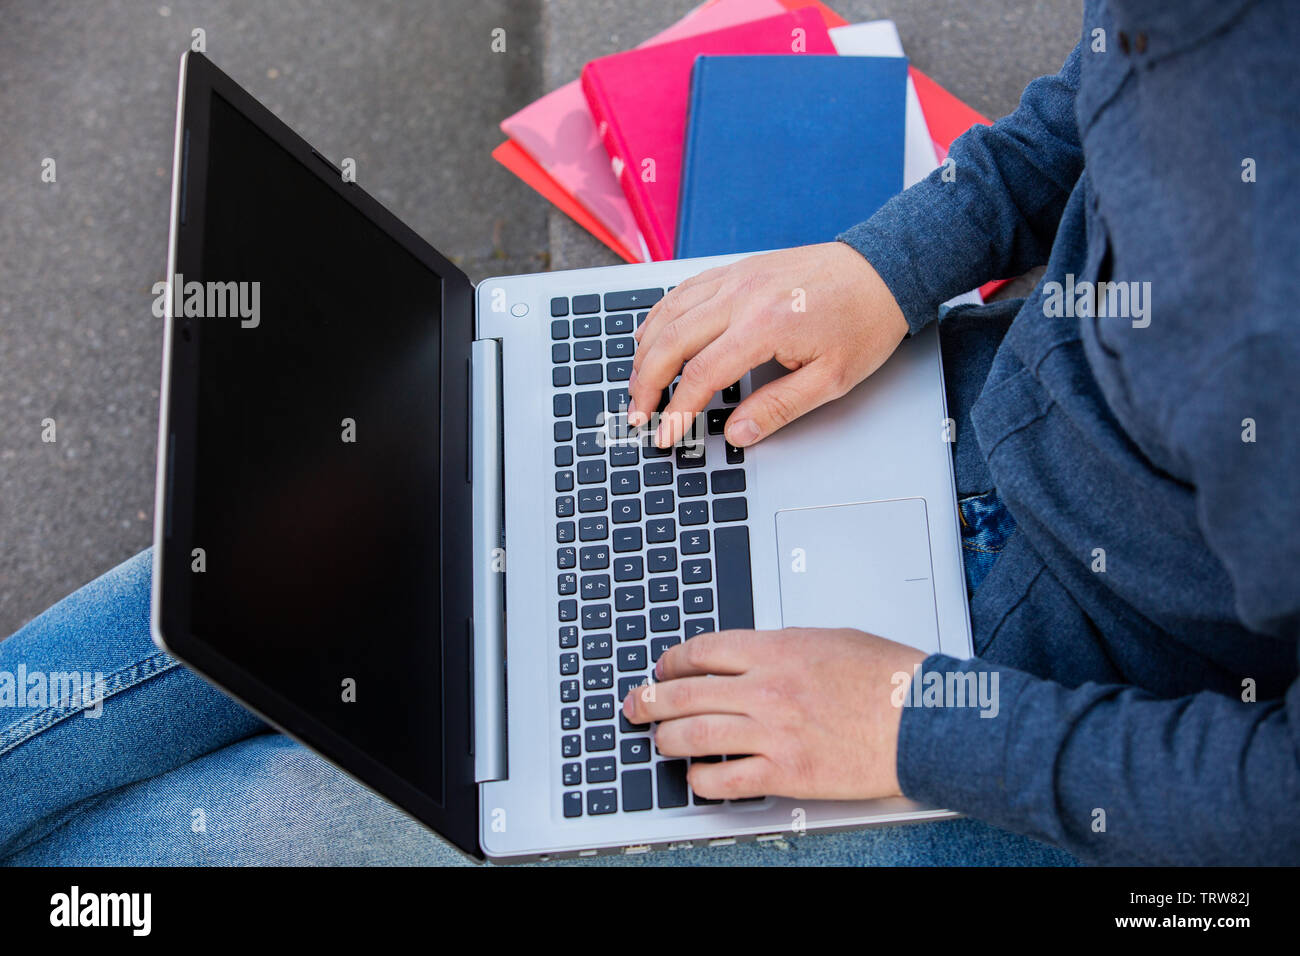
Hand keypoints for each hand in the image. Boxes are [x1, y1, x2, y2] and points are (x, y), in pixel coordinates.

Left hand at [622, 628, 926, 800]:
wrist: (925, 720)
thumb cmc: (889, 677)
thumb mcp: (831, 639)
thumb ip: (784, 647)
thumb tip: (752, 656)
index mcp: (777, 649)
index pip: (704, 651)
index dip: (673, 661)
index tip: (663, 668)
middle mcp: (767, 689)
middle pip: (687, 693)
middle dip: (651, 700)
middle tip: (636, 706)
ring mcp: (773, 732)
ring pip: (695, 736)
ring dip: (668, 739)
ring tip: (660, 741)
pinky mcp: (787, 773)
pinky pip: (726, 780)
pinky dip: (702, 780)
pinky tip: (697, 777)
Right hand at [628, 242, 907, 448]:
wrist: (882, 270)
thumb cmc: (862, 323)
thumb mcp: (830, 380)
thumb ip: (778, 408)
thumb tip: (736, 433)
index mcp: (765, 325)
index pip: (702, 374)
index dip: (677, 409)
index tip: (665, 434)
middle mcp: (742, 296)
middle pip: (671, 341)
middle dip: (646, 382)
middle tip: (638, 414)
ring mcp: (736, 278)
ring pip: (669, 312)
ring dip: (645, 350)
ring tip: (638, 383)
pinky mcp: (737, 269)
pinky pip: (684, 291)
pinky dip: (659, 315)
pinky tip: (650, 336)